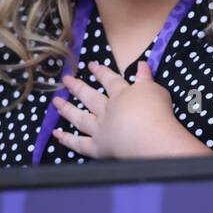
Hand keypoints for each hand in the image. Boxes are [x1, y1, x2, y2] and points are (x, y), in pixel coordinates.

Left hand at [52, 60, 204, 158]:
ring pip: (79, 118)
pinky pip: (79, 144)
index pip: (109, 80)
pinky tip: (57, 134)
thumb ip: (145, 78)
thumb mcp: (155, 90)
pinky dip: (67, 139)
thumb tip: (141, 65)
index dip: (100, 72)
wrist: (150, 138)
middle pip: (89, 97)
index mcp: (121, 95)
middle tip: (65, 79)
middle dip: (77, 87)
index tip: (91, 64)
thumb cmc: (156, 112)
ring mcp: (100, 129)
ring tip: (55, 102)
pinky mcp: (98, 148)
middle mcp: (107, 111)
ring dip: (67, 109)